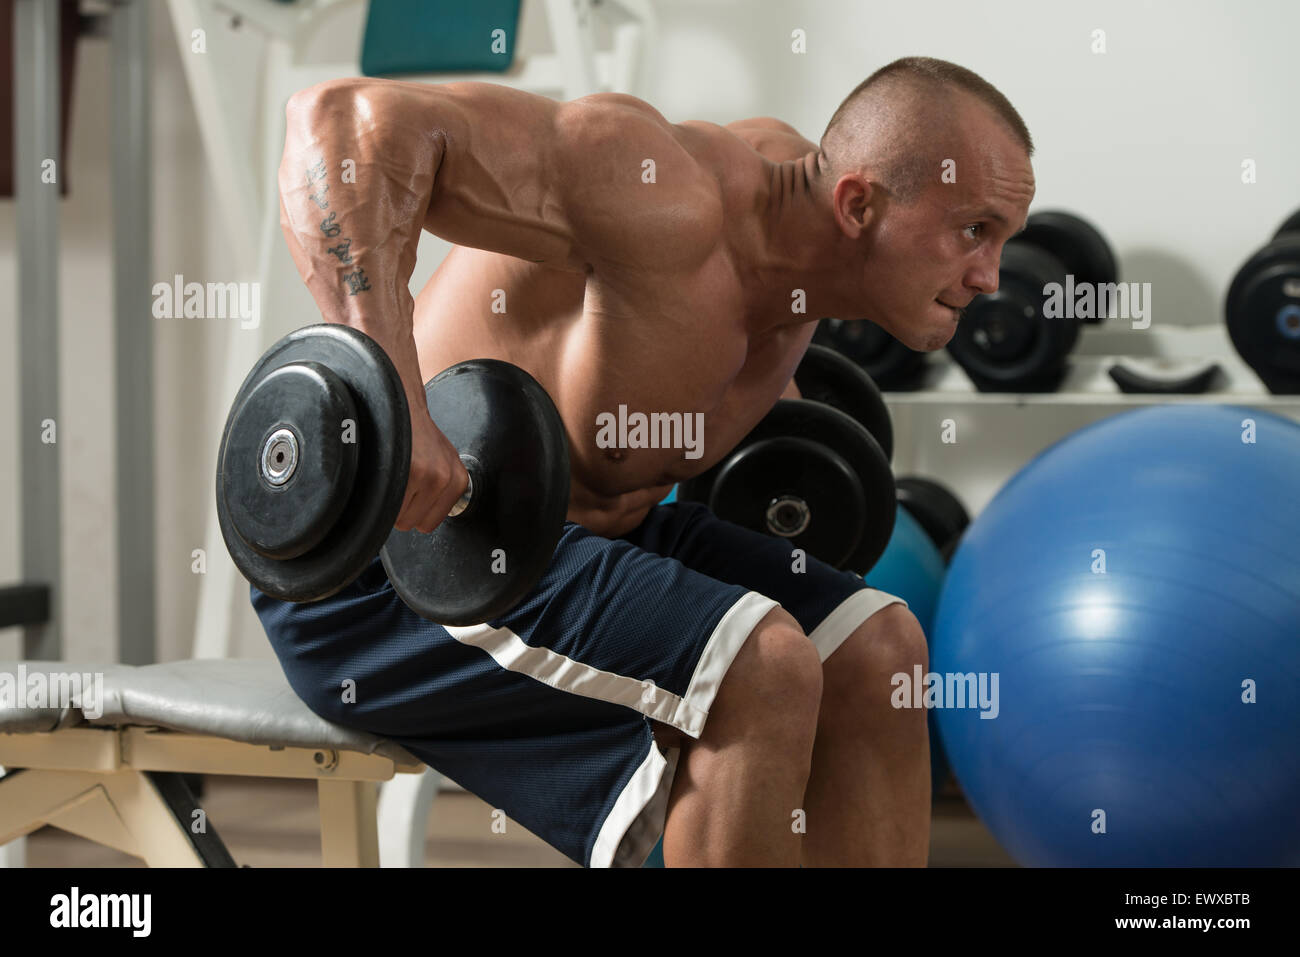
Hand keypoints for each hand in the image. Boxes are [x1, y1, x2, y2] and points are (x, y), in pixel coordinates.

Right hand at [394, 408, 468, 532]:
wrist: (404, 405)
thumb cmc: (418, 437)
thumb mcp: (442, 463)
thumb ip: (439, 493)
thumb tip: (422, 522)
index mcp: (458, 481)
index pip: (428, 525)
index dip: (413, 512)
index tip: (409, 494)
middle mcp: (446, 479)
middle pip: (412, 524)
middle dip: (400, 508)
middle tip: (400, 483)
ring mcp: (428, 475)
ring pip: (397, 517)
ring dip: (390, 500)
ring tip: (395, 475)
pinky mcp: (410, 470)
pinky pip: (387, 503)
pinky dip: (380, 492)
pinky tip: (386, 472)